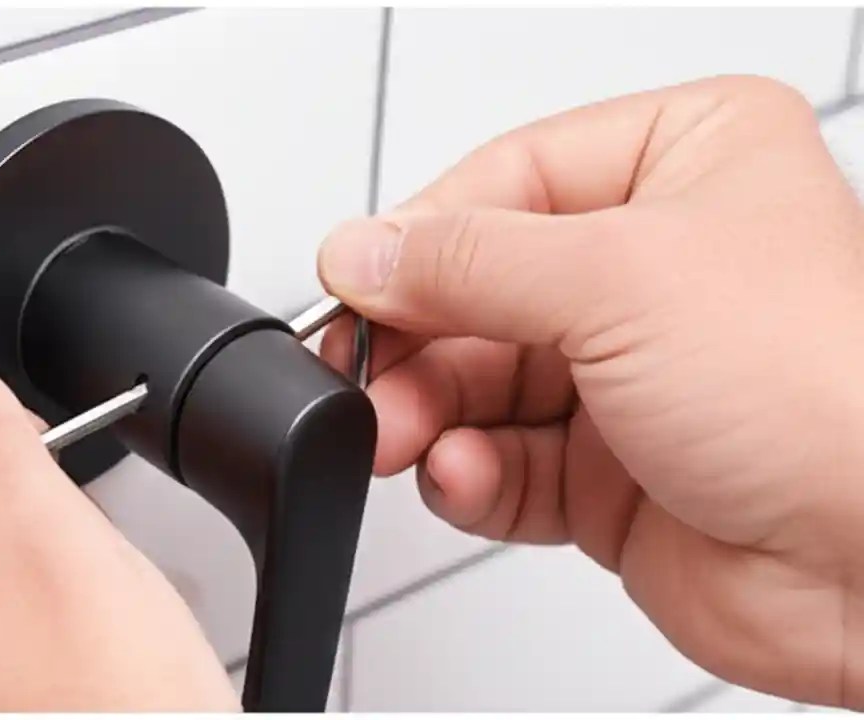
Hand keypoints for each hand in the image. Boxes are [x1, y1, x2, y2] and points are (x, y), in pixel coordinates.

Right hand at [318, 76, 863, 707]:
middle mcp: (655, 268)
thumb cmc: (831, 393)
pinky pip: (502, 464)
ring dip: (429, 414)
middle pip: (478, 290)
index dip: (419, 235)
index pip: (505, 181)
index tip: (352, 280)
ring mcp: (630, 376)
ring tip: (402, 434)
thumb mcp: (618, 278)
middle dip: (414, 341)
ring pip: (479, 383)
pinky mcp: (611, 473)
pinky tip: (467, 477)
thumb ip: (467, 263)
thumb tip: (364, 252)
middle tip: (360, 374)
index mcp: (682, 167)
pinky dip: (470, 475)